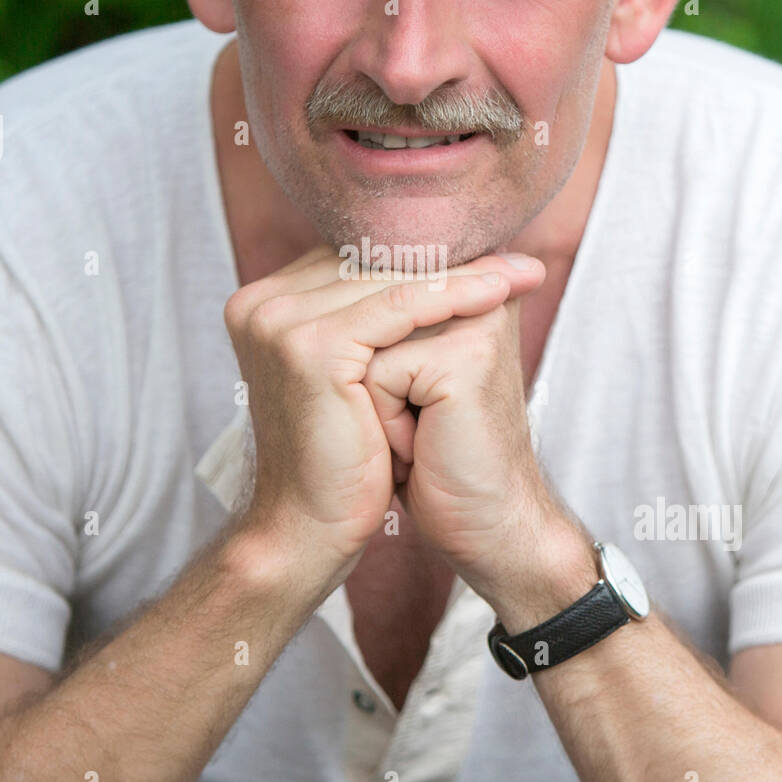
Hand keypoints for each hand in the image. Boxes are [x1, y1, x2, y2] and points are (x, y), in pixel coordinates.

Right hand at [222, 244, 544, 590]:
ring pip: (388, 280)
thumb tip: (437, 265)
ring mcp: (277, 322)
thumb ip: (371, 316)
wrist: (312, 528)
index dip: (423, 252)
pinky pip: (396, 307)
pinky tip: (495, 294)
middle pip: (370, 262)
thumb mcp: (356, 373)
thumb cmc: (343, 458)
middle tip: (523, 259)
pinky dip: (451, 297)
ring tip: (522, 273)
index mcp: (262, 304)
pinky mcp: (310, 348)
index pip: (355, 258)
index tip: (495, 255)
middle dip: (449, 257)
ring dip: (461, 273)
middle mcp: (258, 304)